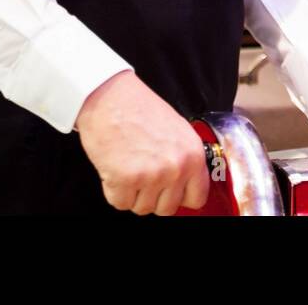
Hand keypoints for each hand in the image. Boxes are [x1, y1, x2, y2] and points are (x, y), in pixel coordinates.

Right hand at [75, 70, 209, 214]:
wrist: (110, 98)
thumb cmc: (139, 109)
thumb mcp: (177, 131)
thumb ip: (183, 159)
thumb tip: (184, 184)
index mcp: (193, 155)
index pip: (197, 198)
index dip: (180, 197)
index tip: (170, 192)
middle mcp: (176, 167)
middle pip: (167, 208)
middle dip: (152, 196)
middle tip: (142, 174)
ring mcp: (151, 175)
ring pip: (142, 208)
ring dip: (132, 193)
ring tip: (128, 164)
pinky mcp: (125, 180)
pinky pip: (119, 203)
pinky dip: (113, 190)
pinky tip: (115, 167)